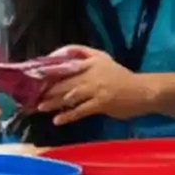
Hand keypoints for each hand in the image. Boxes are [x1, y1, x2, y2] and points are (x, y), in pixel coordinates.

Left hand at [36, 46, 153, 124]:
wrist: (142, 91)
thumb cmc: (121, 77)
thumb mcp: (103, 59)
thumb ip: (83, 54)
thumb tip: (59, 55)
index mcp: (92, 60)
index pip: (67, 60)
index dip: (50, 67)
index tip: (36, 74)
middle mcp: (92, 72)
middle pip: (65, 80)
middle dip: (47, 88)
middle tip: (32, 95)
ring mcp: (96, 88)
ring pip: (70, 95)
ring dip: (54, 102)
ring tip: (40, 107)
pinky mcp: (101, 103)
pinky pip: (81, 110)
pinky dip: (68, 115)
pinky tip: (58, 120)